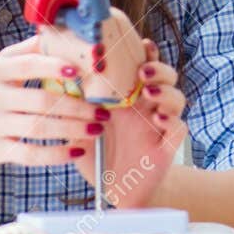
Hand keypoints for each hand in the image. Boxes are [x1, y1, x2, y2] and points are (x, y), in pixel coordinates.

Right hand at [0, 36, 112, 169]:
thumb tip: (62, 35)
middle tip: (102, 109)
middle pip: (42, 100)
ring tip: (96, 128)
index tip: (82, 71)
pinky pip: (31, 154)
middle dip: (77, 106)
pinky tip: (76, 150)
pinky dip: (57, 154)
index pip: (29, 64)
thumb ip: (26, 52)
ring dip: (73, 129)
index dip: (56, 67)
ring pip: (40, 128)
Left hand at [57, 35, 187, 207]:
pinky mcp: (166, 146)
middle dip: (158, 68)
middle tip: (141, 71)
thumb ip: (72, 105)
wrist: (112, 190)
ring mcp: (158, 125)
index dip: (145, 52)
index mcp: (127, 96)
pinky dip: (172, 120)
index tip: (139, 42)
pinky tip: (157, 119)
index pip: (143, 65)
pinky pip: (179, 128)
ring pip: (177, 98)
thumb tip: (54, 78)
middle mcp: (146, 107)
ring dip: (166, 90)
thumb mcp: (78, 126)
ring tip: (147, 92)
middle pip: (166, 76)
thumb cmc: (95, 154)